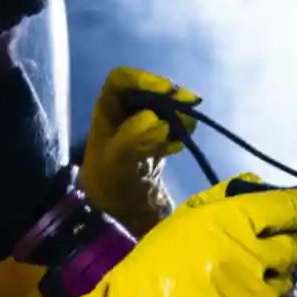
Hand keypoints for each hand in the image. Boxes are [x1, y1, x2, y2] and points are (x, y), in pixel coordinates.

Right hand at [72, 174, 296, 296]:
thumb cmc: (153, 268)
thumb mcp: (182, 220)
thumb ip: (223, 198)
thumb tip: (260, 186)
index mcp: (234, 221)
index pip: (295, 206)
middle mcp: (255, 254)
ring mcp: (261, 294)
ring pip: (293, 277)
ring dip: (281, 273)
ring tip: (248, 277)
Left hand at [79, 67, 199, 236]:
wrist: (124, 217)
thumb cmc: (110, 186)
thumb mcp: (117, 163)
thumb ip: (134, 138)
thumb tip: (157, 119)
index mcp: (106, 110)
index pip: (121, 80)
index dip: (144, 79)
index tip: (167, 91)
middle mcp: (124, 112)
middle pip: (149, 90)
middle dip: (169, 96)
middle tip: (189, 106)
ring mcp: (143, 124)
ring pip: (165, 106)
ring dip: (178, 113)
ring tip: (184, 130)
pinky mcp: (159, 139)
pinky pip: (175, 124)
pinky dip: (181, 130)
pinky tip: (177, 147)